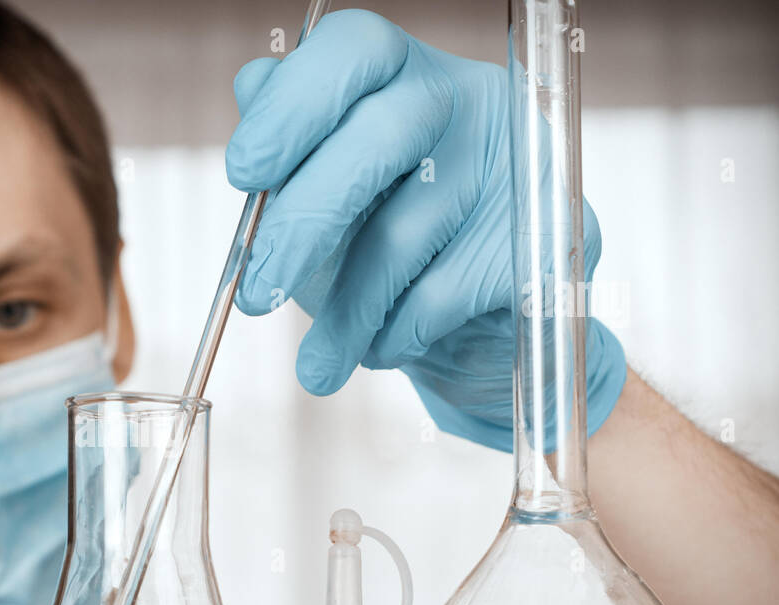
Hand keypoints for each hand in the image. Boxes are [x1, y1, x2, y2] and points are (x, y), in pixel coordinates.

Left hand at [225, 9, 625, 450]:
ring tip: (316, 366)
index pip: (353, 49)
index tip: (244, 173)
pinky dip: (395, 334)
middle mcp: (466, 99)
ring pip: (404, 235)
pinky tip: (382, 347)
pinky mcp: (550, 237)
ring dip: (345, 313)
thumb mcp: (316, 205)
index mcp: (402, 74)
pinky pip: (443, 294)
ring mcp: (517, 163)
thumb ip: (287, 151)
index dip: (292, 105)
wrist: (470, 336)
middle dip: (304, 224)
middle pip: (380, 136)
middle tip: (256, 298)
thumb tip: (254, 83)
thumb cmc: (376, 251)